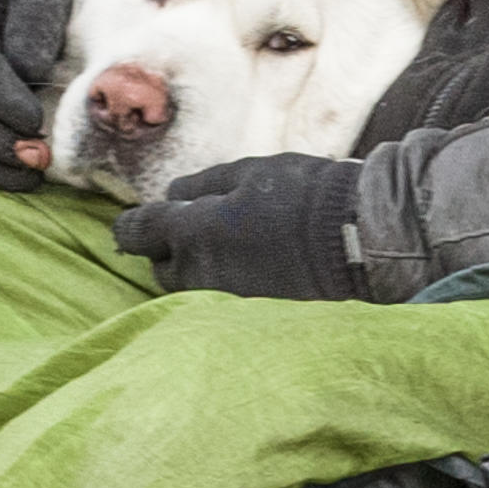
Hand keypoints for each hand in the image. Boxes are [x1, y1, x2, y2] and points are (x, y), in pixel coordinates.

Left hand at [114, 154, 366, 301]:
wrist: (358, 237)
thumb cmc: (303, 194)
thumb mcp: (249, 172)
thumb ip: (201, 185)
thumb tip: (172, 196)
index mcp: (192, 230)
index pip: (136, 233)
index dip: (130, 225)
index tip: (134, 222)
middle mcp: (200, 271)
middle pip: (159, 268)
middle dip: (165, 250)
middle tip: (189, 231)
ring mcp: (225, 298)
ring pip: (186, 291)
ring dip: (191, 272)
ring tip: (220, 252)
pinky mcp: (249, 315)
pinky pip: (217, 303)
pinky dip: (221, 287)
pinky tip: (245, 270)